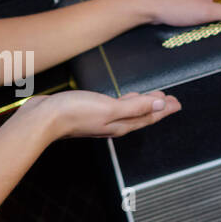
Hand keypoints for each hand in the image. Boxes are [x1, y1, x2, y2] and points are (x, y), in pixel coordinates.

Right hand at [15, 89, 180, 141]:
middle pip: (141, 115)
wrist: (43, 119)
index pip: (149, 116)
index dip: (164, 109)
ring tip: (152, 98)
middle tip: (170, 100)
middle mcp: (112, 124)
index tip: (177, 103)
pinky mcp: (89, 111)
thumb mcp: (110, 108)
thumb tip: (160, 105)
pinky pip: (114, 107)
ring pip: (128, 111)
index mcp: (120, 124)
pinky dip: (124, 102)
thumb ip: (136, 106)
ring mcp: (100, 119)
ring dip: (142, 104)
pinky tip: (121, 98)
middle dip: (157, 107)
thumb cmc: (73, 113)